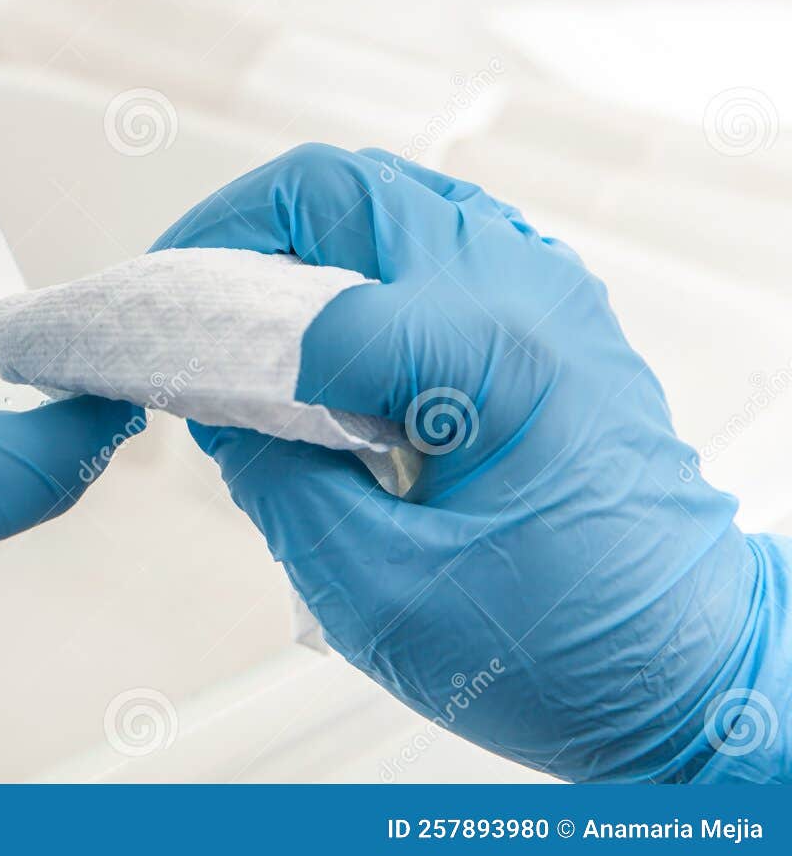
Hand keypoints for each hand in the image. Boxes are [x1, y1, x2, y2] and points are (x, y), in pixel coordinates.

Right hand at [154, 144, 789, 782]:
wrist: (689, 668)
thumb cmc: (563, 647)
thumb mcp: (379, 591)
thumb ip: (276, 483)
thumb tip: (213, 408)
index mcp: (490, 359)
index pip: (311, 306)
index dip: (216, 336)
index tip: (166, 374)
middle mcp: (525, 294)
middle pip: (343, 187)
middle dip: (236, 227)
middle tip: (176, 291)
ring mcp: (547, 289)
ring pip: (387, 193)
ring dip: (297, 234)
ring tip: (238, 306)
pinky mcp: (551, 310)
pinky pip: (432, 233)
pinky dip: (355, 256)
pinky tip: (322, 328)